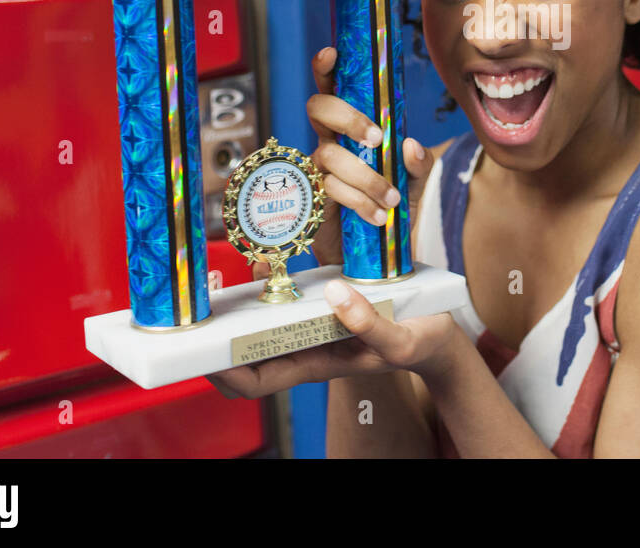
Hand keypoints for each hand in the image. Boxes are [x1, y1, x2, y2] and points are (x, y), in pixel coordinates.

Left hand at [206, 278, 460, 398]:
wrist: (438, 333)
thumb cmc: (419, 344)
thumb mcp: (400, 339)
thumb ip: (369, 323)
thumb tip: (334, 296)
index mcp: (317, 363)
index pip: (256, 382)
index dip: (224, 374)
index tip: (202, 352)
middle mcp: (305, 346)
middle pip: (244, 353)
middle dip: (216, 334)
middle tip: (204, 300)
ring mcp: (310, 326)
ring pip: (258, 323)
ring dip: (237, 305)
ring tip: (223, 278)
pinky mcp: (320, 304)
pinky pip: (281, 298)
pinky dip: (268, 281)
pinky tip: (267, 258)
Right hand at [304, 46, 436, 265]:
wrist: (377, 253)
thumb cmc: (391, 205)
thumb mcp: (414, 183)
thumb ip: (419, 163)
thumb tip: (410, 144)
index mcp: (350, 129)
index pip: (332, 90)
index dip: (325, 69)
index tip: (331, 52)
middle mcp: (329, 142)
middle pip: (318, 108)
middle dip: (347, 117)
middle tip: (377, 138)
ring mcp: (316, 170)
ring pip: (329, 155)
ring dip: (365, 176)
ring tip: (392, 199)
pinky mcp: (311, 199)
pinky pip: (329, 189)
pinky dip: (359, 201)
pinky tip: (379, 216)